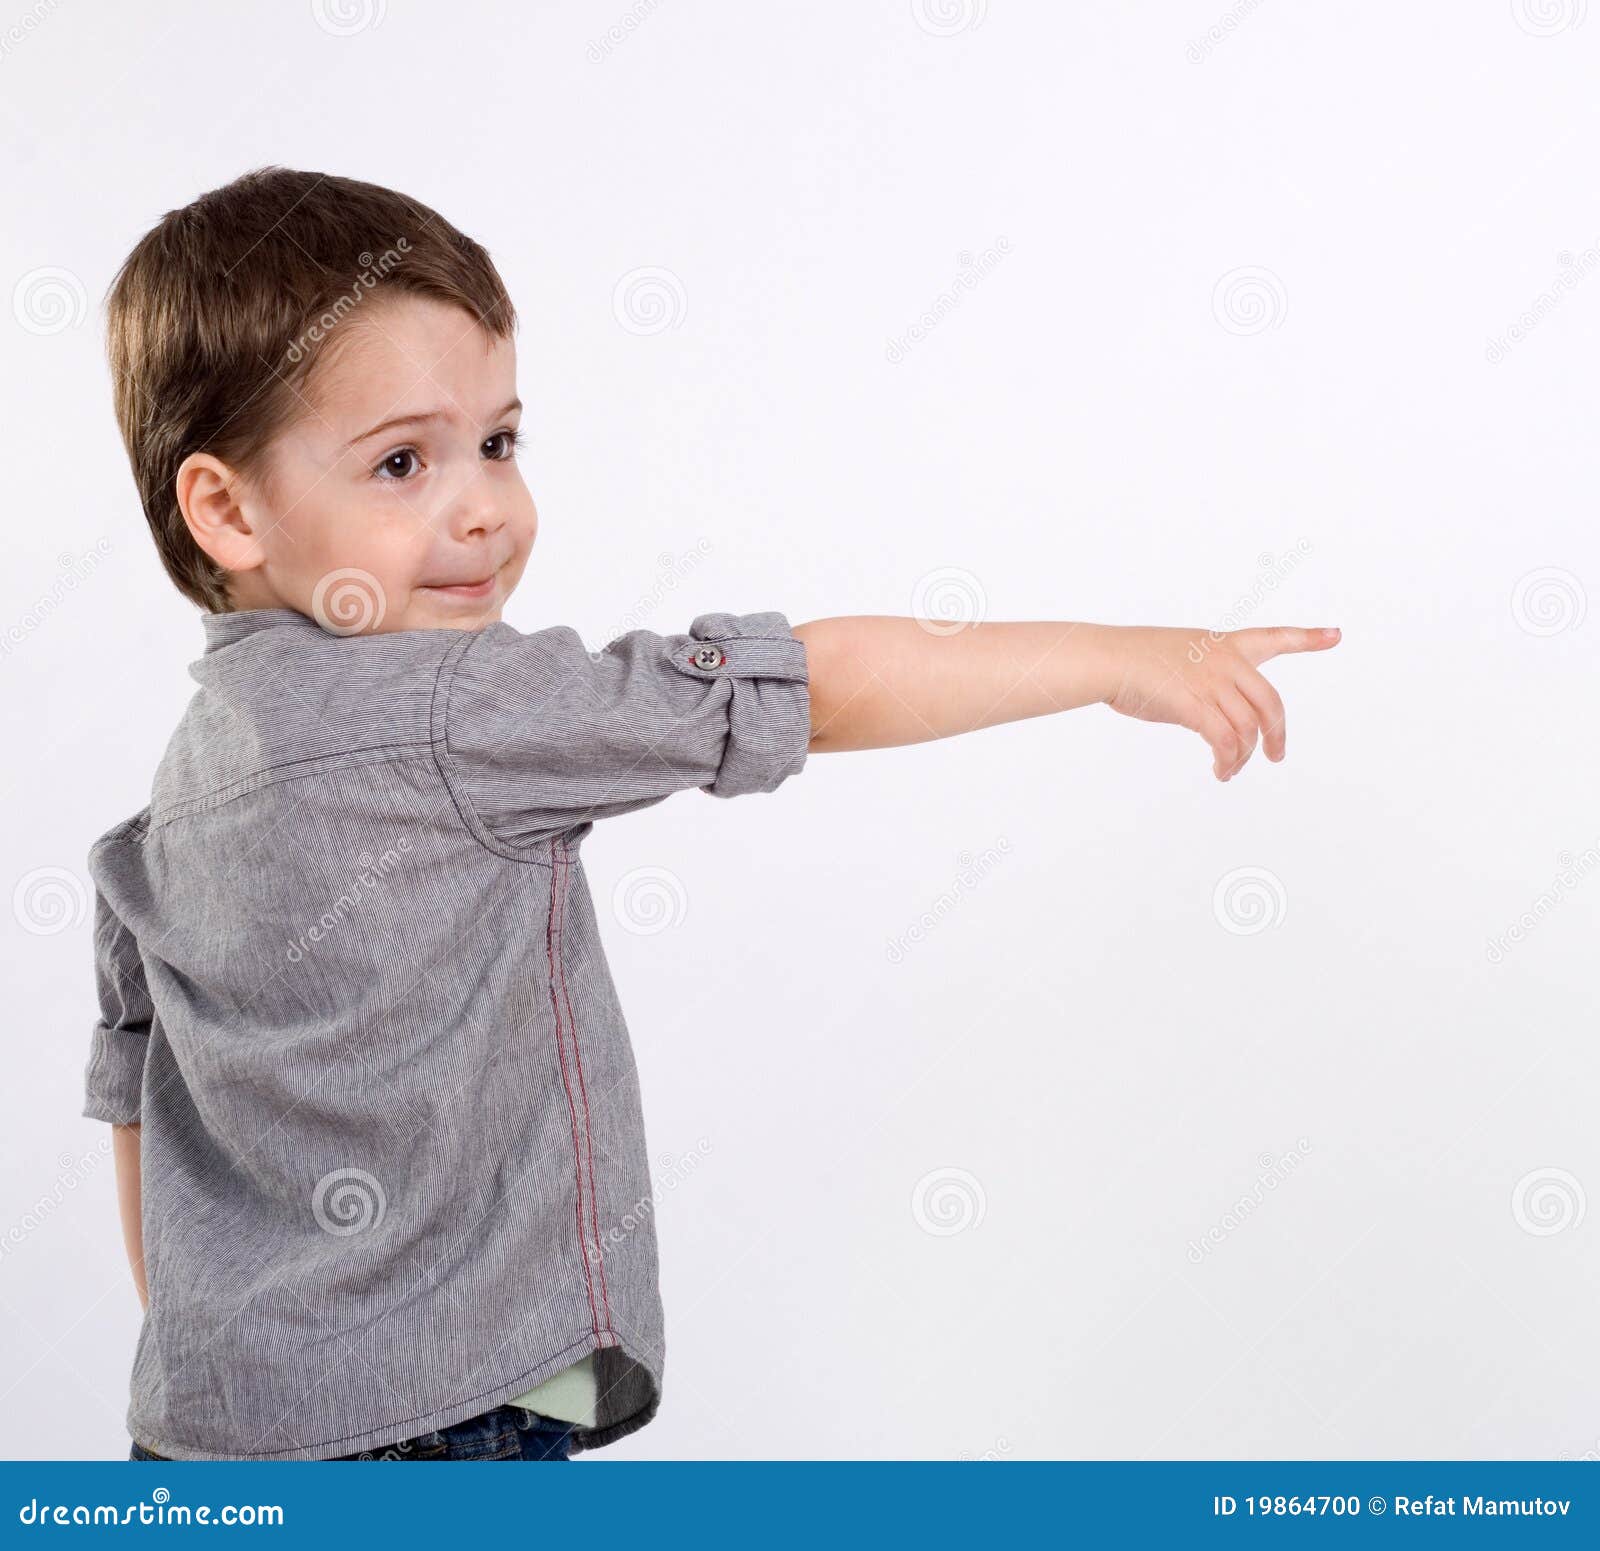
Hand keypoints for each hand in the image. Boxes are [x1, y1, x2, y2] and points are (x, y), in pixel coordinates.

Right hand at [1097, 624, 1340, 780]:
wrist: (1107, 660)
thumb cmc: (1132, 661)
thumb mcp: (1180, 658)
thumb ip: (1206, 679)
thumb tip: (1214, 718)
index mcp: (1224, 644)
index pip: (1274, 637)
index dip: (1308, 637)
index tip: (1336, 634)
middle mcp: (1225, 661)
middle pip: (1271, 703)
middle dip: (1277, 735)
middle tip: (1276, 756)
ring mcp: (1211, 682)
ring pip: (1248, 729)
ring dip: (1244, 757)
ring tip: (1229, 770)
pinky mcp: (1195, 704)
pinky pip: (1224, 741)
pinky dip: (1227, 761)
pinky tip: (1220, 770)